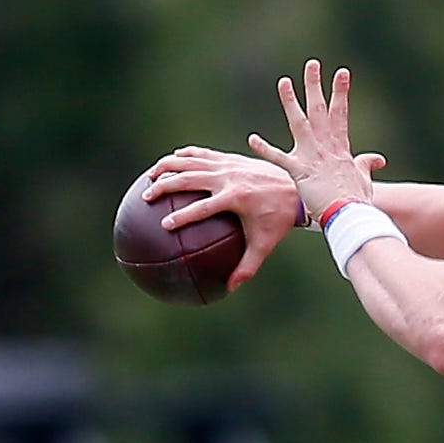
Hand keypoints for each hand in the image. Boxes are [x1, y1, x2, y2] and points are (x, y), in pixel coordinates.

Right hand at [143, 146, 373, 290]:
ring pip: (190, 161)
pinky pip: (202, 154)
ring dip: (167, 166)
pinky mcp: (230, 158)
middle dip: (164, 186)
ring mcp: (228, 165)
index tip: (164, 225)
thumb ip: (247, 267)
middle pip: (188, 179)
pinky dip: (185, 156)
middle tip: (147, 197)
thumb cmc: (278, 220)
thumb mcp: (264, 245)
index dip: (182, 217)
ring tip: (149, 176)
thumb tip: (230, 288)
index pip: (202, 208)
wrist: (296, 188)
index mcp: (236, 198)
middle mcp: (229, 178)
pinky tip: (171, 161)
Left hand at [249, 60, 380, 227]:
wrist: (351, 216)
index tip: (342, 73)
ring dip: (291, 102)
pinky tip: (252, 138)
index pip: (341, 113)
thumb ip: (366, 165)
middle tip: (311, 64)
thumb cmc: (358, 201)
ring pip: (299, 123)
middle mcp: (325, 147)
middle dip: (315, 86)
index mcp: (340, 148)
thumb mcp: (364, 179)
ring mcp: (312, 157)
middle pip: (319, 110)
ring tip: (284, 82)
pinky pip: (278, 158)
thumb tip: (379, 159)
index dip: (341, 92)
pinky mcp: (299, 171)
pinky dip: (265, 149)